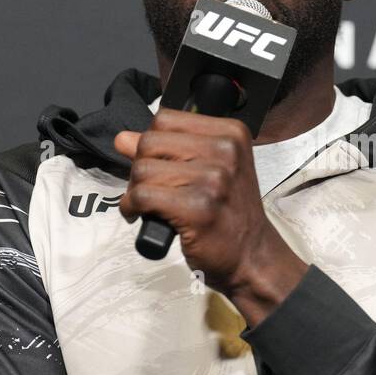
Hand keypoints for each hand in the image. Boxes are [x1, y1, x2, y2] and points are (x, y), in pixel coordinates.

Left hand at [114, 108, 307, 325]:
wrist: (251, 255)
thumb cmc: (229, 214)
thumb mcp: (208, 170)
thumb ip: (168, 150)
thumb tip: (124, 138)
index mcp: (231, 133)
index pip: (165, 119)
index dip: (151, 143)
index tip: (158, 164)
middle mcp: (225, 151)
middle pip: (150, 142)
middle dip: (140, 167)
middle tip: (150, 188)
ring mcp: (213, 179)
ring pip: (142, 170)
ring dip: (135, 191)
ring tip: (149, 205)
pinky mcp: (197, 208)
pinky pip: (142, 196)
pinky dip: (132, 207)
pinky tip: (141, 216)